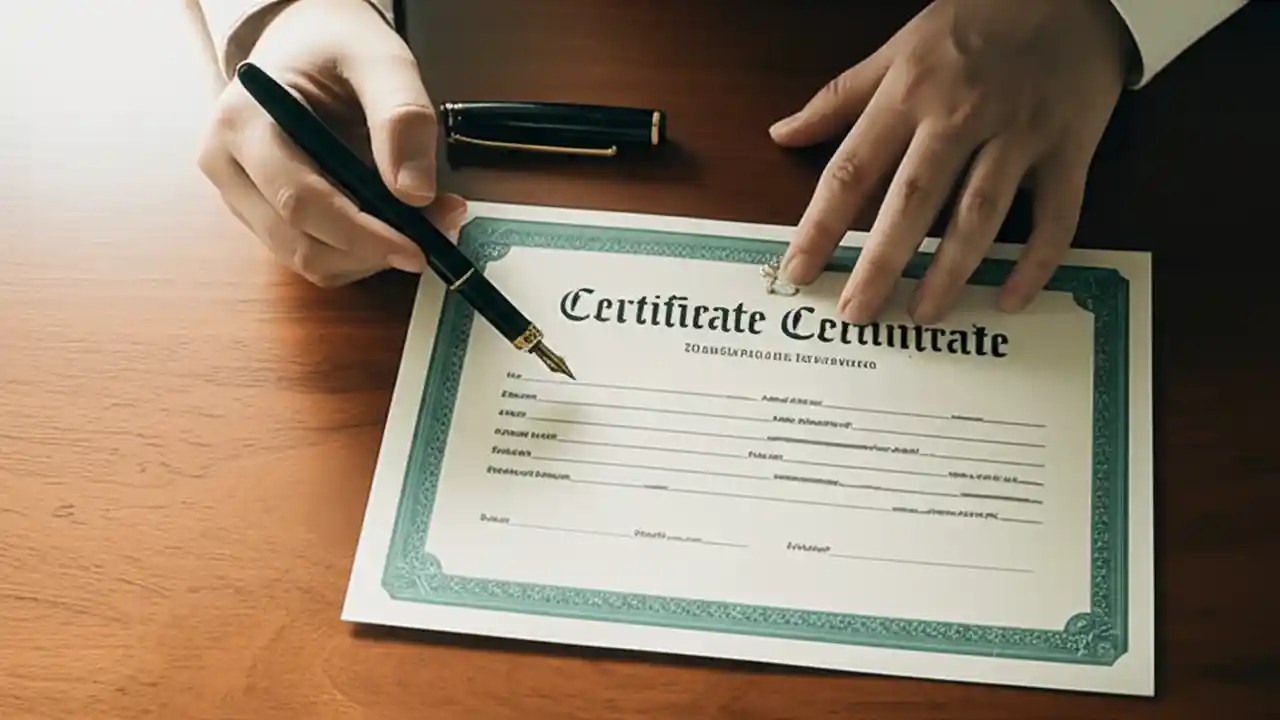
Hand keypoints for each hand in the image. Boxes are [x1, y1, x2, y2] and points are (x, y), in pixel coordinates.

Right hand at [198, 0, 465, 286]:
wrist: (307, 41)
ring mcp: (241, 196)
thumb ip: (402, 118)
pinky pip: (315, 254)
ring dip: (371, 257)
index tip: (417, 247)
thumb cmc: (338, 44)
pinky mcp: (264, 215)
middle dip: (374, 251)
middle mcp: (227, 166)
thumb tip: (415, 193)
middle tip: (439, 231)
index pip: (300, 201)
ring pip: (309, 260)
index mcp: (243, 121)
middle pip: (301, 244)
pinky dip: (361, 252)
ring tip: (426, 219)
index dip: (361, 234)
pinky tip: (396, 223)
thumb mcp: (381, 61)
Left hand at [770, 0, 1130, 323]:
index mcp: (910, 92)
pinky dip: (1035, 262)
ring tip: (921, 314)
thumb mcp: (899, 47)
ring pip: (979, 214)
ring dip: (949, 271)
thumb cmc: (978, 18)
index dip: (821, 225)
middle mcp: (960, 115)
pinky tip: (1008, 300)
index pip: (852, 170)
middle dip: (879, 262)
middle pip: (912, 200)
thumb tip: (782, 135)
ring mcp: (1019, 133)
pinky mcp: (1070, 147)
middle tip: (856, 314)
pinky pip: (1056, 216)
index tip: (798, 271)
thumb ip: (839, 97)